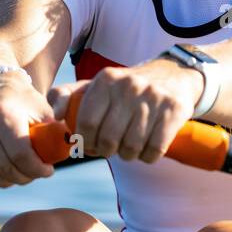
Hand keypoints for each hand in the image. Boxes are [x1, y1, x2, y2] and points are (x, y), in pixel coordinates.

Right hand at [0, 74, 55, 187]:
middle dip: (23, 176)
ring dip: (3, 180)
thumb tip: (72, 149)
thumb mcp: (45, 112)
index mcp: (3, 112)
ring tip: (18, 174)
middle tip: (33, 174)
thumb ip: (55, 132)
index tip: (48, 171)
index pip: (19, 154)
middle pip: (1, 166)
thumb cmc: (26, 103)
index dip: (36, 169)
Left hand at [64, 58, 204, 162]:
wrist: (174, 75)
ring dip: (128, 155)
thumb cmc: (125, 88)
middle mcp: (129, 86)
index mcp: (106, 79)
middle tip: (111, 147)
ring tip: (129, 145)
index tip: (90, 145)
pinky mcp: (173, 110)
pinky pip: (154, 150)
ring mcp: (153, 98)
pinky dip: (148, 156)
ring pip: (131, 148)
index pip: (86, 123)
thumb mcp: (96, 85)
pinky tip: (147, 145)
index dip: (85, 142)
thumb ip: (65, 96)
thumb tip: (57, 116)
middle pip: (108, 140)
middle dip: (107, 150)